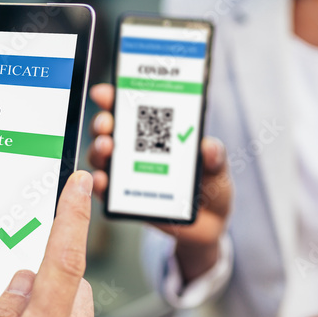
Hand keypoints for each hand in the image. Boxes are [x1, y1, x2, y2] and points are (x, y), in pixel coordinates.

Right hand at [86, 83, 231, 280]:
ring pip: (103, 158)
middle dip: (103, 122)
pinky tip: (102, 180)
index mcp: (160, 134)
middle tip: (108, 123)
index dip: (115, 98)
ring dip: (99, 150)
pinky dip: (100, 184)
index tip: (105, 92)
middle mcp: (138, 151)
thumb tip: (208, 146)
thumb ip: (215, 157)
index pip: (132, 109)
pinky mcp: (126, 200)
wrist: (211, 224)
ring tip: (107, 148)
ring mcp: (129, 175)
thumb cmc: (212, 187)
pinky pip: (106, 192)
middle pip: (110, 130)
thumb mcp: (218, 168)